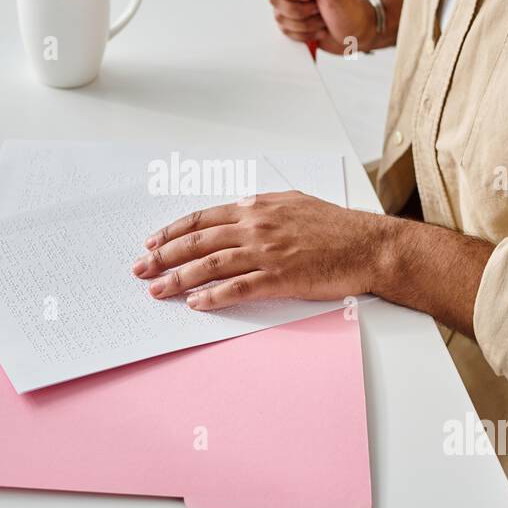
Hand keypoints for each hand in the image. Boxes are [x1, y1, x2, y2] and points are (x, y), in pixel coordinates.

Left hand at [131, 191, 383, 309]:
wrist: (367, 245)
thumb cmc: (334, 226)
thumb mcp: (293, 203)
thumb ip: (261, 208)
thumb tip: (237, 212)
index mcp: (256, 207)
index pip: (203, 219)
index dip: (173, 232)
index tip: (152, 243)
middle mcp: (256, 227)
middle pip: (198, 242)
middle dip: (163, 256)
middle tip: (140, 269)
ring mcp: (267, 252)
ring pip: (211, 265)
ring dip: (179, 279)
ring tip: (158, 291)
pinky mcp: (280, 278)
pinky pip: (238, 288)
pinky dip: (213, 297)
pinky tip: (195, 305)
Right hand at [268, 0, 375, 55]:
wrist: (358, 33)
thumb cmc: (352, 10)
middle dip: (300, 8)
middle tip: (319, 7)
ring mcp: (294, 2)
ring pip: (279, 15)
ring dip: (304, 23)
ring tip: (322, 19)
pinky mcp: (293, 20)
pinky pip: (284, 29)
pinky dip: (303, 34)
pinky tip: (318, 29)